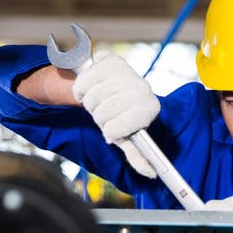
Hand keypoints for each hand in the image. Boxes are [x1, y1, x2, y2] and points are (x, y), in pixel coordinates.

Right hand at [72, 52, 160, 177]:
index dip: (109, 132)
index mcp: (150, 108)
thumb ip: (138, 156)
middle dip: (99, 118)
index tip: (113, 129)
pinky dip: (81, 89)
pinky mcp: (110, 59)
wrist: (116, 88)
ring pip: (92, 98)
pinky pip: (83, 81)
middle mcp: (142, 87)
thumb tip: (151, 173)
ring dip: (90, 104)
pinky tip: (91, 88)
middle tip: (105, 114)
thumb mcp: (129, 137)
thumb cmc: (123, 117)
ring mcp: (127, 71)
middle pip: (102, 114)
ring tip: (100, 102)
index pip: (115, 129)